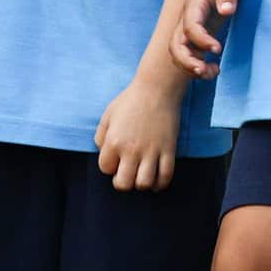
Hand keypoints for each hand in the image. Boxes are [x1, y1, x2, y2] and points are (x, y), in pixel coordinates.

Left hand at [94, 67, 185, 191]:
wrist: (158, 87)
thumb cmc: (131, 100)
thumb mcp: (108, 115)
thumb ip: (100, 137)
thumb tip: (105, 154)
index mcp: (114, 141)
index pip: (106, 168)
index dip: (110, 165)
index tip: (117, 157)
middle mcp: (131, 149)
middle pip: (123, 183)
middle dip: (123, 181)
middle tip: (127, 172)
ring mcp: (152, 150)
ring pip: (144, 183)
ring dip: (142, 183)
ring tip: (142, 175)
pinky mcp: (169, 148)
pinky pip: (166, 175)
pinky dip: (161, 183)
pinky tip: (157, 181)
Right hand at [171, 0, 243, 79]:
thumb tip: (228, 10)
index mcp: (193, 5)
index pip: (189, 27)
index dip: (201, 40)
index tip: (217, 49)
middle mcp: (186, 19)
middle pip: (176, 45)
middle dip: (187, 61)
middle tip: (204, 71)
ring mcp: (189, 27)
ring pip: (180, 53)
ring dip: (191, 67)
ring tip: (212, 73)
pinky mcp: (197, 33)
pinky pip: (190, 54)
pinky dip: (198, 64)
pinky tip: (215, 69)